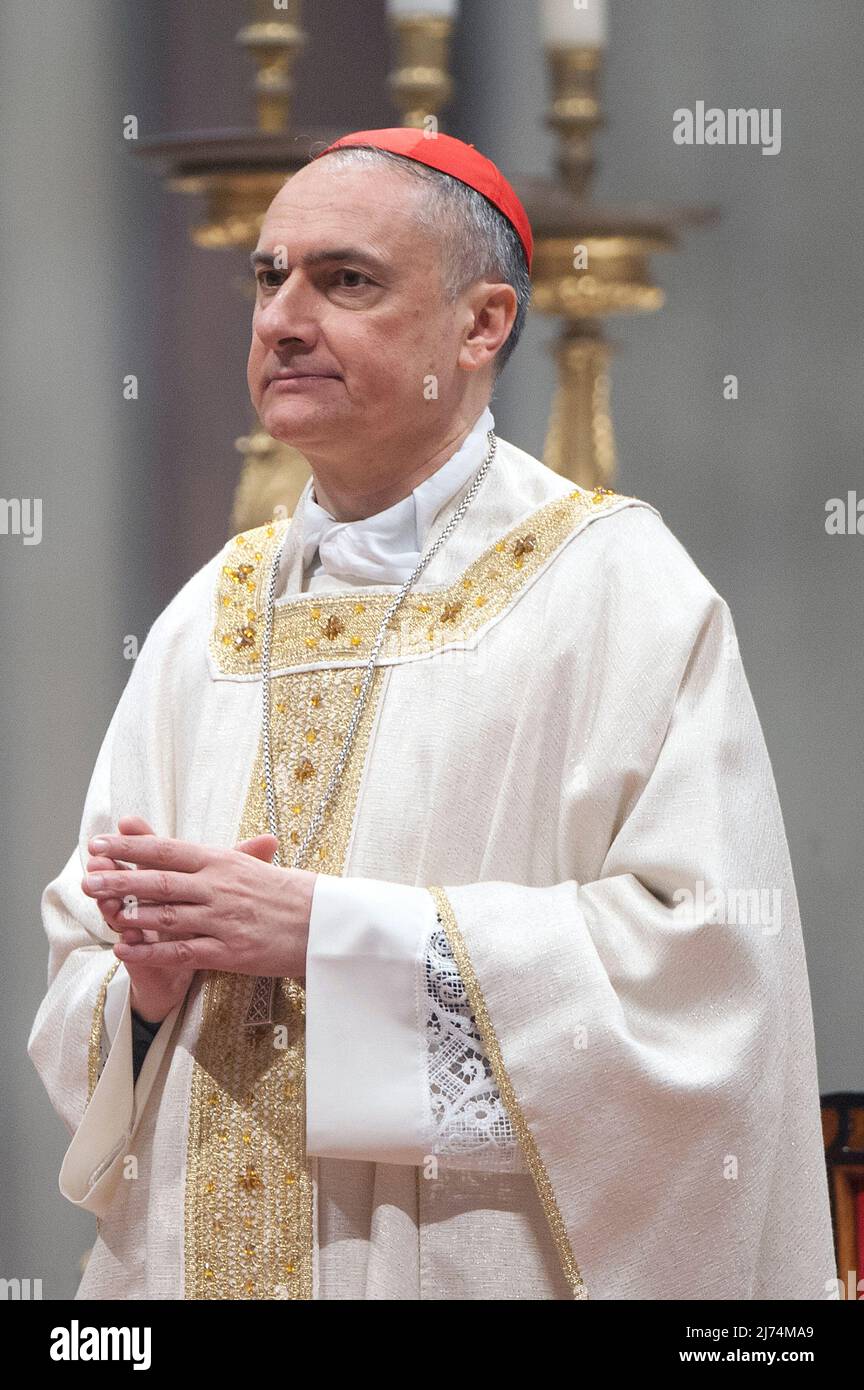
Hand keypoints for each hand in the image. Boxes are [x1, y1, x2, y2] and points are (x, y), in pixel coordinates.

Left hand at [82, 816, 315, 1022]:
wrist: (327, 924)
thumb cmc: (291, 894)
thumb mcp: (254, 865)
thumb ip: (216, 857)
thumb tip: (184, 850)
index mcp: (223, 861)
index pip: (167, 850)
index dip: (130, 847)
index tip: (100, 843)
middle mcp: (219, 887)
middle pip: (159, 881)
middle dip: (119, 879)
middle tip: (88, 877)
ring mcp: (223, 920)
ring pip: (166, 915)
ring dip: (129, 913)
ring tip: (98, 909)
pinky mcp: (229, 952)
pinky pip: (181, 951)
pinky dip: (150, 950)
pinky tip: (125, 949)